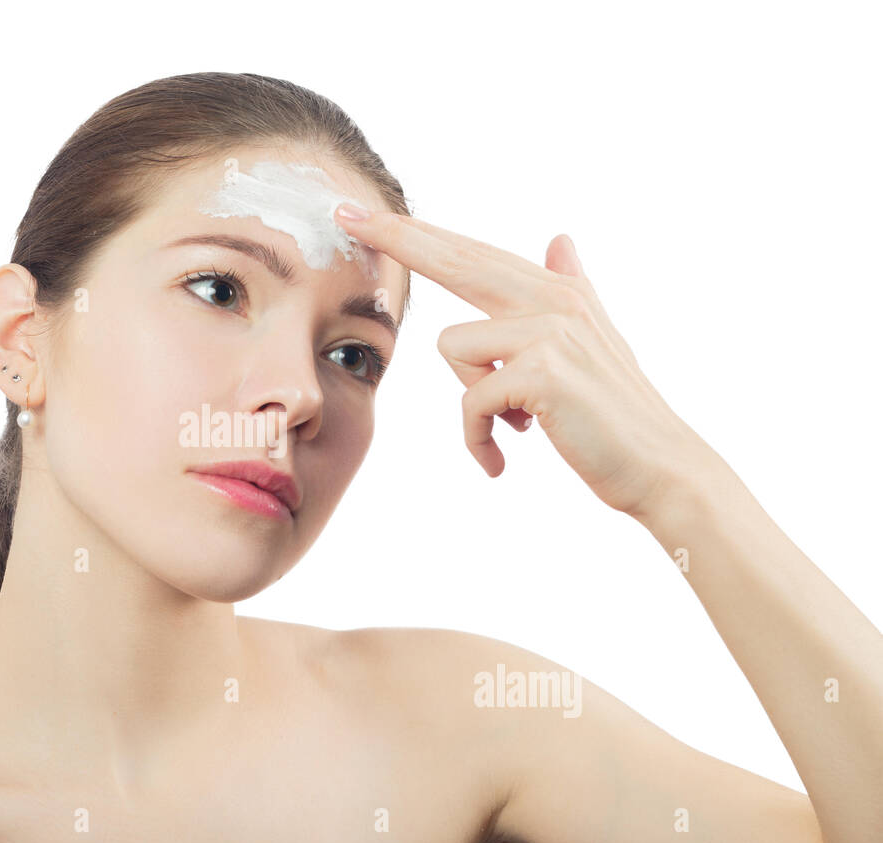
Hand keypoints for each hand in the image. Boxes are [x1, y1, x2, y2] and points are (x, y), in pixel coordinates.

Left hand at [334, 204, 711, 519]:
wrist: (661, 466)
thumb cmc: (615, 415)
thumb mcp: (594, 341)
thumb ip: (571, 287)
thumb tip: (560, 238)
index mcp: (555, 292)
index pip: (472, 253)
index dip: (418, 233)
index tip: (363, 211)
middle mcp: (553, 299)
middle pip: (457, 259)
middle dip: (399, 238)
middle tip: (345, 214)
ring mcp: (549, 330)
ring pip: (453, 349)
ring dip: (472, 401)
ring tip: (514, 426)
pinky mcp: (541, 372)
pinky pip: (470, 401)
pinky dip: (478, 439)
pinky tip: (503, 457)